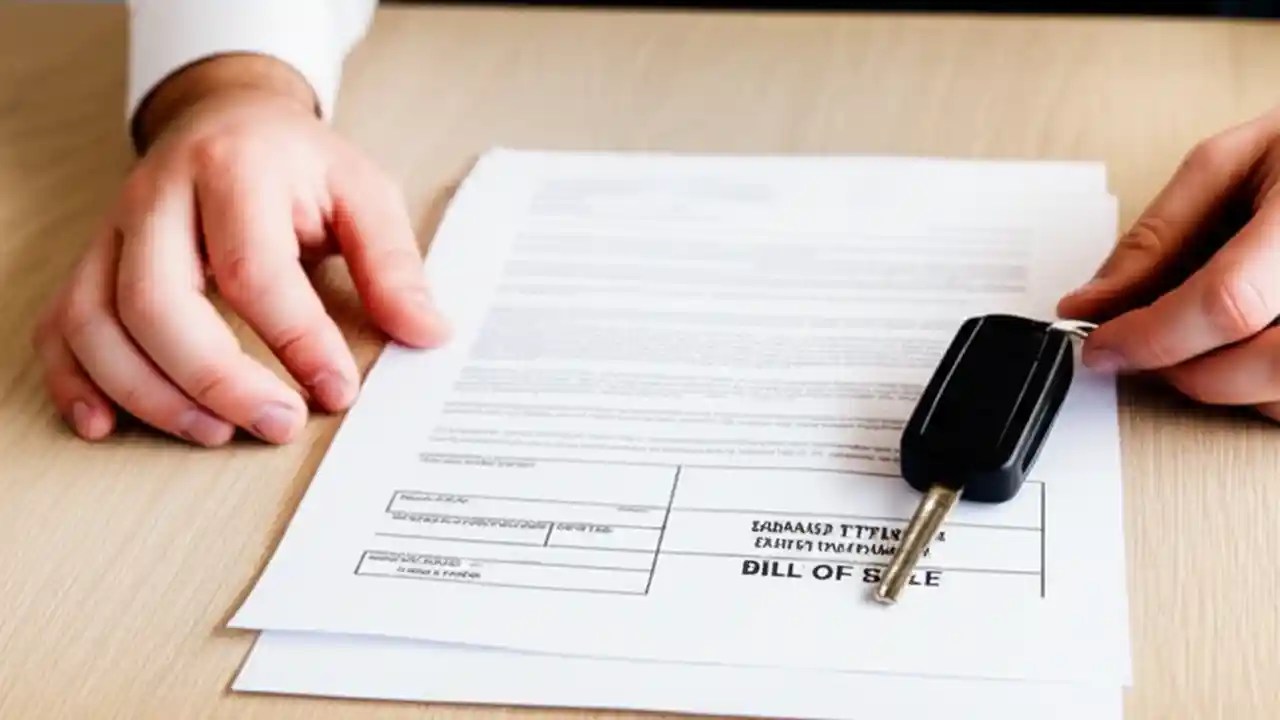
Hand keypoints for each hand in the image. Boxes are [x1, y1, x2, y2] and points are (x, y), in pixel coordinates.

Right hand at [34, 55, 447, 445]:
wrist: (228, 117)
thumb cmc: (297, 162)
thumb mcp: (363, 193)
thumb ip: (394, 263)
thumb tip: (426, 333)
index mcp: (234, 170)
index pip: (254, 271)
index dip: (296, 342)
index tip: (337, 390)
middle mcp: (159, 196)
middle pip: (156, 302)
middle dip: (215, 379)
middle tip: (277, 424)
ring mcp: (114, 230)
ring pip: (96, 322)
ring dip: (149, 394)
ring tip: (214, 433)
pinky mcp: (93, 260)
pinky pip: (61, 325)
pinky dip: (76, 381)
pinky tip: (108, 424)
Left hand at [1058, 107, 1279, 420]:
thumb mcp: (1228, 165)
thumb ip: (1158, 238)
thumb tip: (1090, 305)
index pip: (1228, 302)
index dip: (1152, 336)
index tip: (1102, 346)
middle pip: (1264, 363)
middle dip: (1183, 368)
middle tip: (1144, 346)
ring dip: (1227, 384)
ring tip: (1202, 337)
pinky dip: (1263, 389)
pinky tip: (1247, 346)